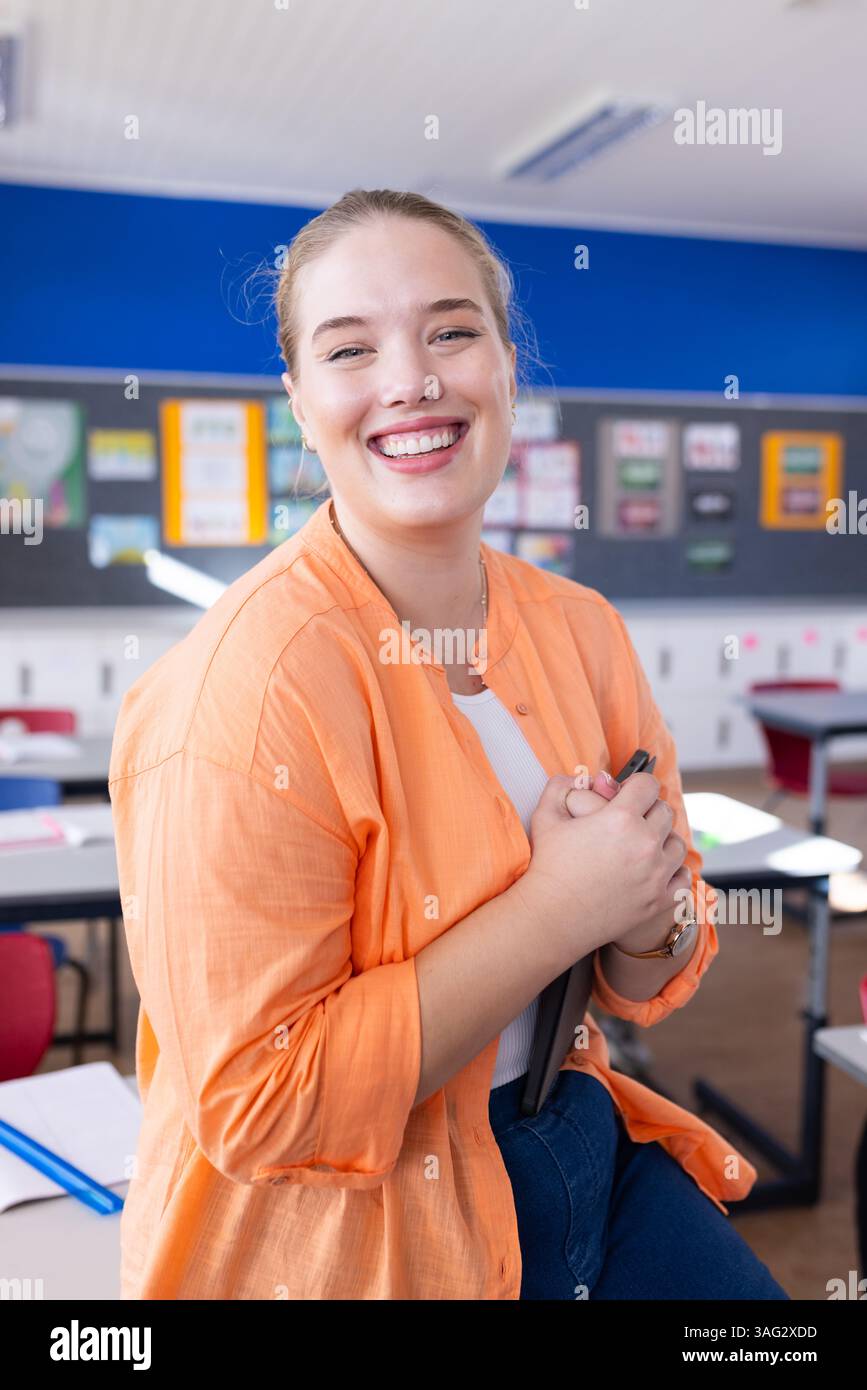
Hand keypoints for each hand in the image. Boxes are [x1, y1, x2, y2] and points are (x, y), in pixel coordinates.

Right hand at [518, 770, 689, 962]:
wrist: (553, 918)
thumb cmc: (548, 868)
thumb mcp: (545, 818)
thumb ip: (558, 788)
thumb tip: (571, 777)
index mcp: (620, 818)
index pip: (648, 785)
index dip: (637, 784)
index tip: (628, 792)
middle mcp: (645, 843)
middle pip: (665, 811)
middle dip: (649, 810)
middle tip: (633, 818)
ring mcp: (656, 874)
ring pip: (677, 844)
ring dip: (663, 840)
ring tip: (644, 845)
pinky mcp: (660, 900)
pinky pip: (682, 877)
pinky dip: (672, 872)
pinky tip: (655, 870)